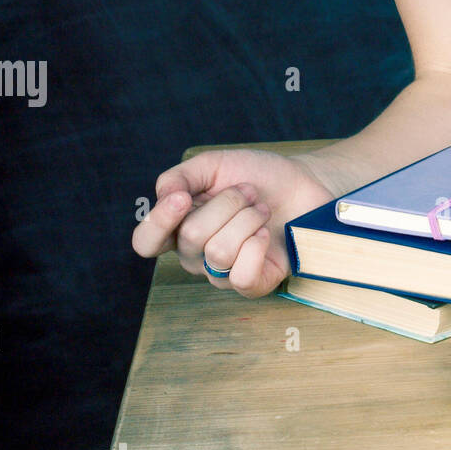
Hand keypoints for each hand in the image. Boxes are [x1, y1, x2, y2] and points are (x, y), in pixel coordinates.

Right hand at [131, 148, 333, 297]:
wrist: (304, 183)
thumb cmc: (258, 176)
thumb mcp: (215, 164)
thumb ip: (180, 177)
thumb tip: (164, 198)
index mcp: (179, 227)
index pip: (146, 242)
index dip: (158, 223)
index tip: (183, 198)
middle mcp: (195, 256)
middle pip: (191, 237)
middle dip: (228, 203)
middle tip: (249, 192)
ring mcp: (222, 274)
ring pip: (218, 253)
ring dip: (248, 219)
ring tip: (262, 209)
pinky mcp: (253, 284)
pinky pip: (242, 276)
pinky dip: (257, 246)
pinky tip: (265, 233)